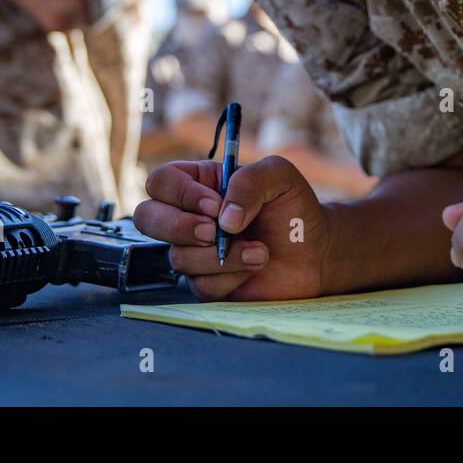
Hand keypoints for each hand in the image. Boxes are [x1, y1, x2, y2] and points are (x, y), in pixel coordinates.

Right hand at [133, 156, 329, 300]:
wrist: (316, 254)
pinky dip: (231, 277)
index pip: (161, 182)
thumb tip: (222, 218)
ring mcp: (196, 251)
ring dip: (222, 256)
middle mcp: (190, 216)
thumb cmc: (295, 210)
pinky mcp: (207, 283)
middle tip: (214, 232)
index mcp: (200, 184)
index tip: (215, 205)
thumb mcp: (280, 176)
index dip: (180, 194)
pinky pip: (200, 285)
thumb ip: (251, 180)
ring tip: (259, 250)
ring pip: (177, 256)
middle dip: (179, 227)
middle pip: (147, 217)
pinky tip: (254, 267)